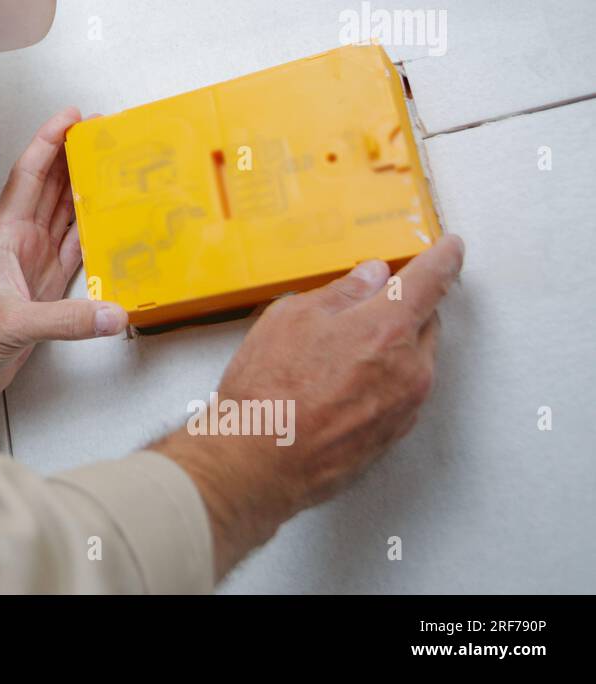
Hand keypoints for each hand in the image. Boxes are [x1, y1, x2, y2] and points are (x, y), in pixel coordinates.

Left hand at [0, 107, 128, 459]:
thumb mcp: (14, 324)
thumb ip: (65, 320)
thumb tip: (111, 313)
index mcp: (6, 236)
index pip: (31, 176)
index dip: (50, 142)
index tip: (72, 117)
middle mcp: (21, 242)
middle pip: (52, 186)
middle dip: (74, 155)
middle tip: (103, 130)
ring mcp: (34, 262)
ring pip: (65, 212)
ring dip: (86, 186)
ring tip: (111, 161)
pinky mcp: (47, 285)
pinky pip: (75, 248)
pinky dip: (93, 230)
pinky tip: (109, 217)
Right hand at [158, 233, 465, 580]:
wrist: (257, 460)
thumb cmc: (269, 389)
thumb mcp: (291, 318)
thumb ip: (341, 293)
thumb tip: (372, 277)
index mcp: (387, 329)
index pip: (431, 281)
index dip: (444, 258)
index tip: (451, 248)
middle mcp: (410, 368)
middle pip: (426, 321)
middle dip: (405, 306)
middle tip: (370, 301)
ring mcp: (406, 405)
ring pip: (414, 358)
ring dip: (392, 345)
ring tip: (341, 350)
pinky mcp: (394, 433)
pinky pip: (401, 390)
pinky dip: (383, 376)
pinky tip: (340, 382)